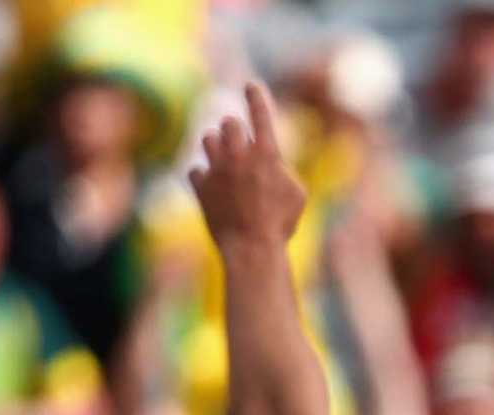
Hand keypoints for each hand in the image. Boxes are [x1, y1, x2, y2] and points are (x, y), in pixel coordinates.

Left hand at [189, 82, 309, 253]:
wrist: (252, 248)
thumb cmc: (281, 223)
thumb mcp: (297, 193)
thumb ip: (282, 169)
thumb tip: (272, 161)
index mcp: (267, 154)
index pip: (260, 113)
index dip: (256, 96)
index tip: (251, 86)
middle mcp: (239, 154)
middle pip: (228, 122)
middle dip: (234, 129)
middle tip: (240, 142)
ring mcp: (217, 169)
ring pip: (207, 139)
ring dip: (216, 146)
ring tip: (225, 161)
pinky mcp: (201, 186)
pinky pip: (196, 171)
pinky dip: (204, 177)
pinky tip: (214, 188)